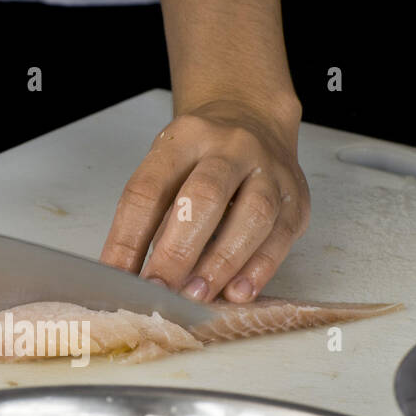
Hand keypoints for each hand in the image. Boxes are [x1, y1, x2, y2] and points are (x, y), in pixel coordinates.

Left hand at [100, 98, 308, 301]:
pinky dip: (260, 268)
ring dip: (223, 262)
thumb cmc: (199, 156)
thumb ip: (151, 218)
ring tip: (198, 296)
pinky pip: (281, 235)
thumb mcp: (166, 168)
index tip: (118, 278)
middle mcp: (230, 147)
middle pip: (204, 197)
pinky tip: (239, 292)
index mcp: (184, 138)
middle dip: (178, 251)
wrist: (253, 118)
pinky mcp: (296, 196)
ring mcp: (269, 170)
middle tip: (160, 290)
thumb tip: (132, 278)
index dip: (128, 238)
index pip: (148, 190)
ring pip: (253, 215)